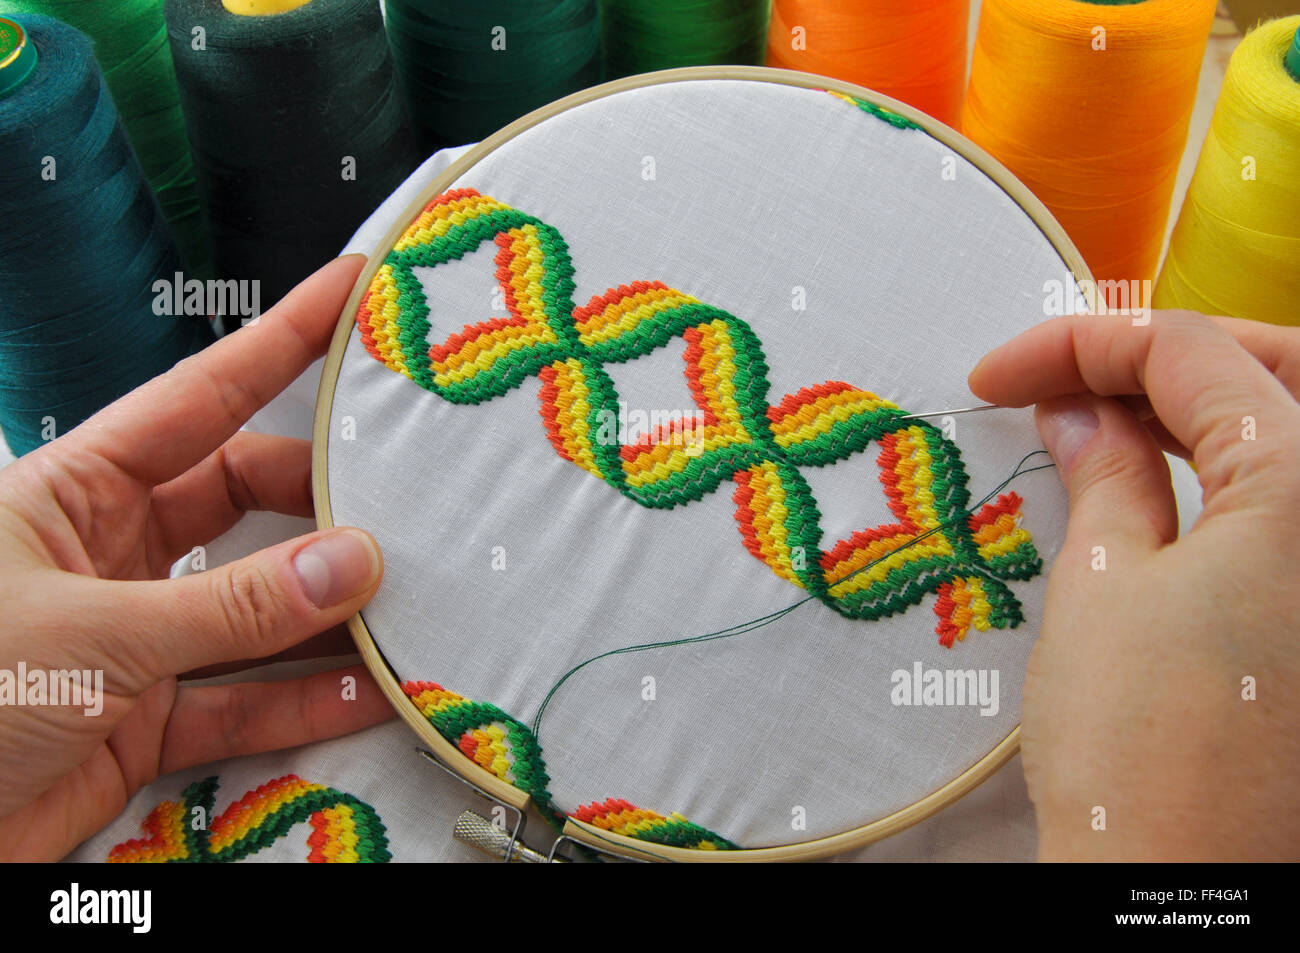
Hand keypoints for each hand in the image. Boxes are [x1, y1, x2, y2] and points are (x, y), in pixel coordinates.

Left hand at [0, 255, 392, 860]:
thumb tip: (350, 564)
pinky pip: (242, 701)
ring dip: (325, 620)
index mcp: (70, 495)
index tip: (349, 295)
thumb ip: (229, 606)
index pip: (197, 400)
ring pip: (254, 613)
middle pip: (244, 506)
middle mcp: (107, 556)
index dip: (279, 344)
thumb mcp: (87, 636)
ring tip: (400, 613)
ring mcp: (132, 639)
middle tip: (397, 511)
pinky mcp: (145, 721)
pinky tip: (362, 696)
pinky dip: (301, 704)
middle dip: (322, 510)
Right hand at [970, 310, 1299, 860]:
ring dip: (1207, 409)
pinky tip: (1169, 487)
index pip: (1192, 356)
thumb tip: (1080, 410)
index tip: (1001, 374)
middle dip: (1167, 356)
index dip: (1081, 347)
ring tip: (1110, 422)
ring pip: (1297, 430)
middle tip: (1068, 380)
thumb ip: (1105, 472)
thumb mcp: (1102, 585)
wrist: (1184, 900)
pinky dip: (1237, 474)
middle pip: (1276, 369)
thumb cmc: (1142, 759)